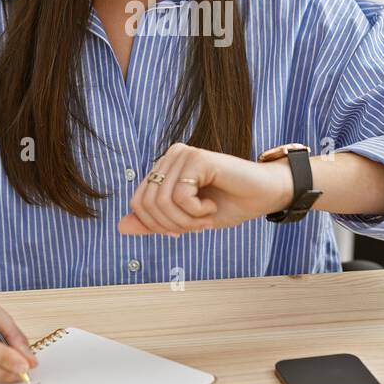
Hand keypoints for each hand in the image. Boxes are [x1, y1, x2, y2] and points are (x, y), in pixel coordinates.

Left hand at [118, 142, 293, 236]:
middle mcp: (170, 156)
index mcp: (164, 168)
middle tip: (197, 226)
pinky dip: (196, 212)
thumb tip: (120, 226)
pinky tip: (211, 206)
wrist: (263, 197)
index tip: (183, 230)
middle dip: (172, 225)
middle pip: (146, 204)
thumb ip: (154, 222)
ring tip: (205, 218)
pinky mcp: (198, 158)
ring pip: (162, 202)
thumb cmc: (228, 205)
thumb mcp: (185, 221)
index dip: (158, 225)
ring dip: (186, 221)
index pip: (138, 203)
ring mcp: (183, 154)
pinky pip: (180, 196)